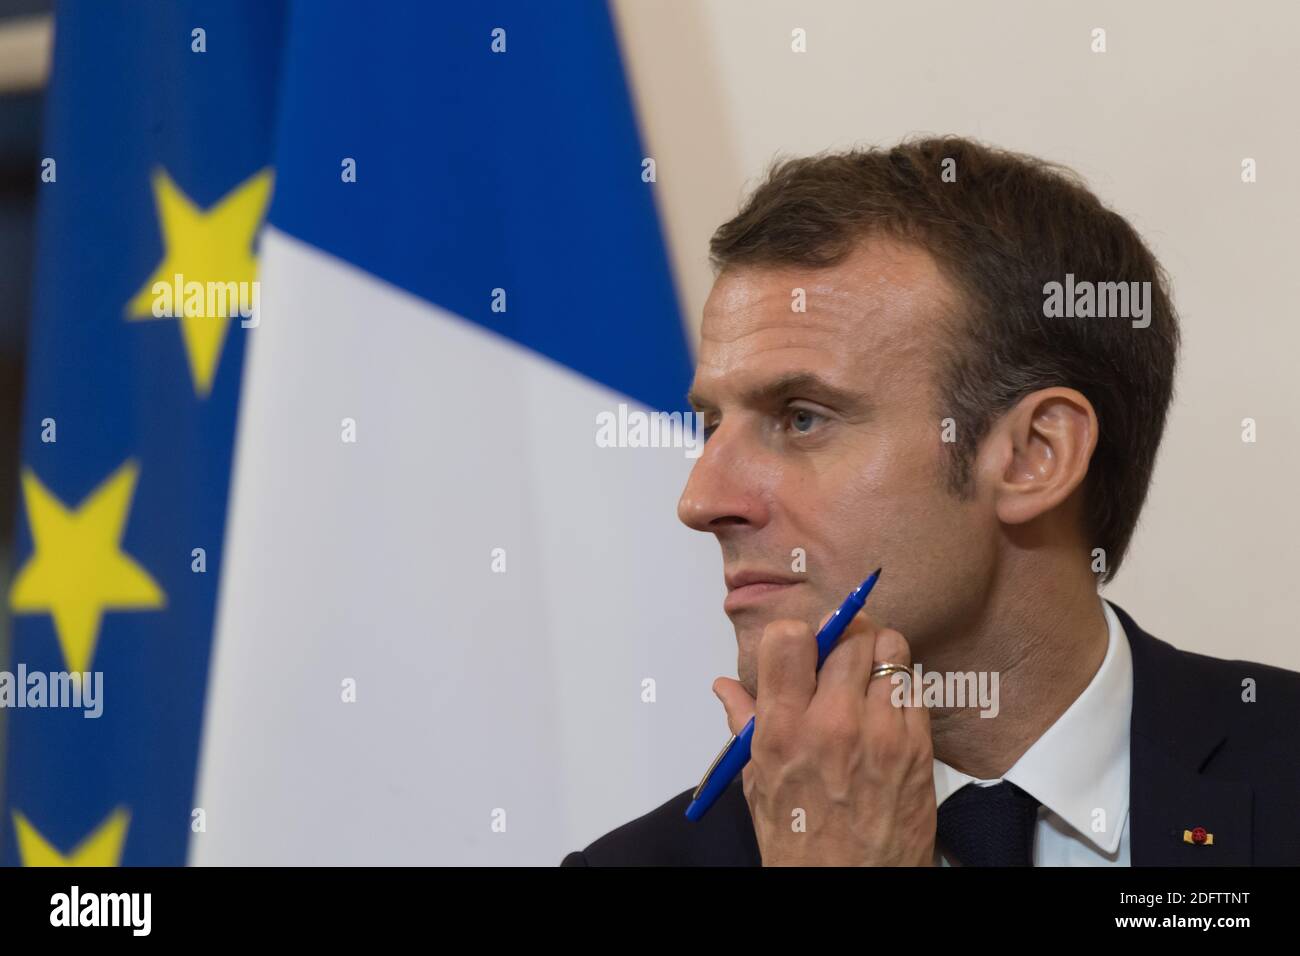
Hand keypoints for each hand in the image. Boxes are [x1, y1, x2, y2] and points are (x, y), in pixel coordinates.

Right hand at [714, 612, 936, 865]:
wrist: (849, 889)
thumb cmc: (801, 843)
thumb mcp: (757, 783)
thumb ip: (745, 723)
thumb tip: (726, 687)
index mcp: (784, 730)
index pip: (791, 638)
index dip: (798, 634)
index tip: (800, 647)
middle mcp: (833, 723)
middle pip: (850, 633)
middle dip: (842, 637)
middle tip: (838, 654)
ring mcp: (882, 733)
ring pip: (890, 649)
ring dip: (876, 655)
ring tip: (865, 677)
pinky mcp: (917, 747)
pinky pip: (914, 686)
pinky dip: (899, 687)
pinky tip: (885, 710)